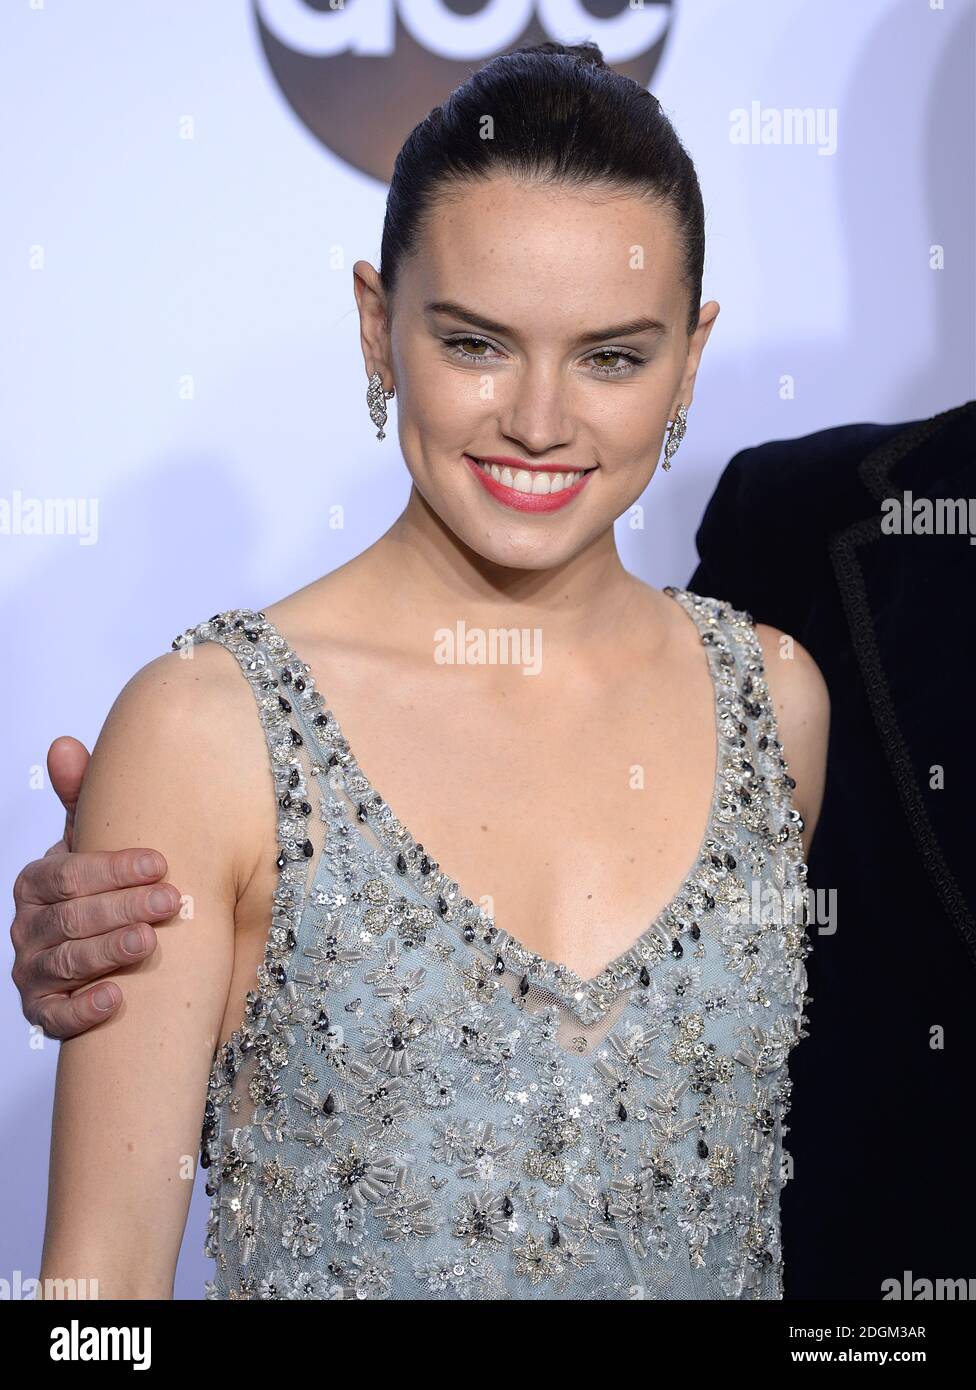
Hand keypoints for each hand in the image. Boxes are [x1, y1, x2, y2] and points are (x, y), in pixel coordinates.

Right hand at [10, 736, 182, 1039]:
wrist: (100, 950)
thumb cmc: (99, 889)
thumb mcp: (91, 843)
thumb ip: (81, 797)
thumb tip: (65, 745)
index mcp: (37, 882)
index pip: (69, 873)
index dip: (113, 868)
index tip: (159, 863)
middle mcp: (28, 927)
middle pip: (70, 917)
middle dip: (121, 907)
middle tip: (168, 901)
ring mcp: (33, 972)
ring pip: (66, 962)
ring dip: (108, 950)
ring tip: (148, 942)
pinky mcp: (44, 1012)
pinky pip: (57, 1016)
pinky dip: (84, 1009)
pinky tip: (116, 997)